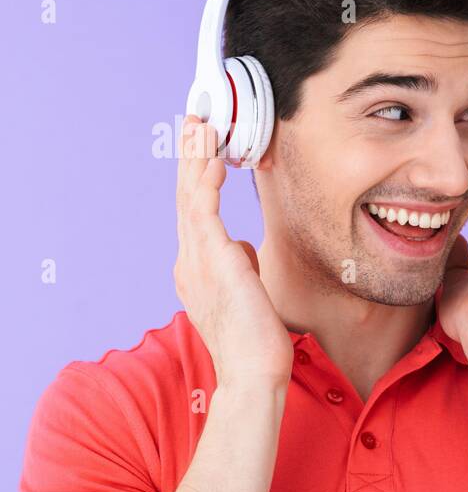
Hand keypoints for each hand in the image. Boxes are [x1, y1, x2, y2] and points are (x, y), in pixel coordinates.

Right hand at [174, 115, 292, 388]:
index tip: (200, 144)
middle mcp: (190, 261)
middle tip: (194, 118)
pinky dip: (205, 180)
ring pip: (191, 197)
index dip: (195, 175)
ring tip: (201, 123)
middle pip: (186, 196)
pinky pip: (204, 211)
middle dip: (189, 155)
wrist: (254, 372)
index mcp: (197, 268)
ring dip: (195, 157)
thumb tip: (243, 249)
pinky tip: (212, 156)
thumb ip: (240, 267)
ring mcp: (198, 261)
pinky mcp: (214, 262)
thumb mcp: (247, 294)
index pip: (194, 211)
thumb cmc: (256, 340)